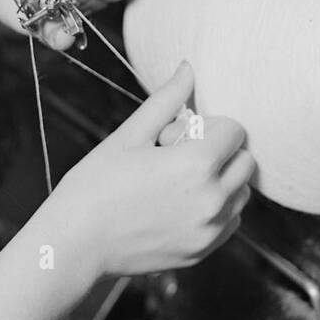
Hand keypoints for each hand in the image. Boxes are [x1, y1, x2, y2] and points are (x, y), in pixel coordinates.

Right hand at [49, 62, 252, 276]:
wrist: (74, 244)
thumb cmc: (95, 185)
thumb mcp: (130, 135)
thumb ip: (167, 99)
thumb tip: (188, 67)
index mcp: (197, 165)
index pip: (235, 131)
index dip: (207, 126)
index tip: (176, 136)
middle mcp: (212, 200)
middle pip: (245, 161)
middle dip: (220, 152)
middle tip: (178, 157)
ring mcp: (209, 231)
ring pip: (241, 193)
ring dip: (221, 181)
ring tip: (178, 183)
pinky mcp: (203, 252)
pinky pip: (230, 222)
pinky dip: (216, 210)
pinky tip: (179, 205)